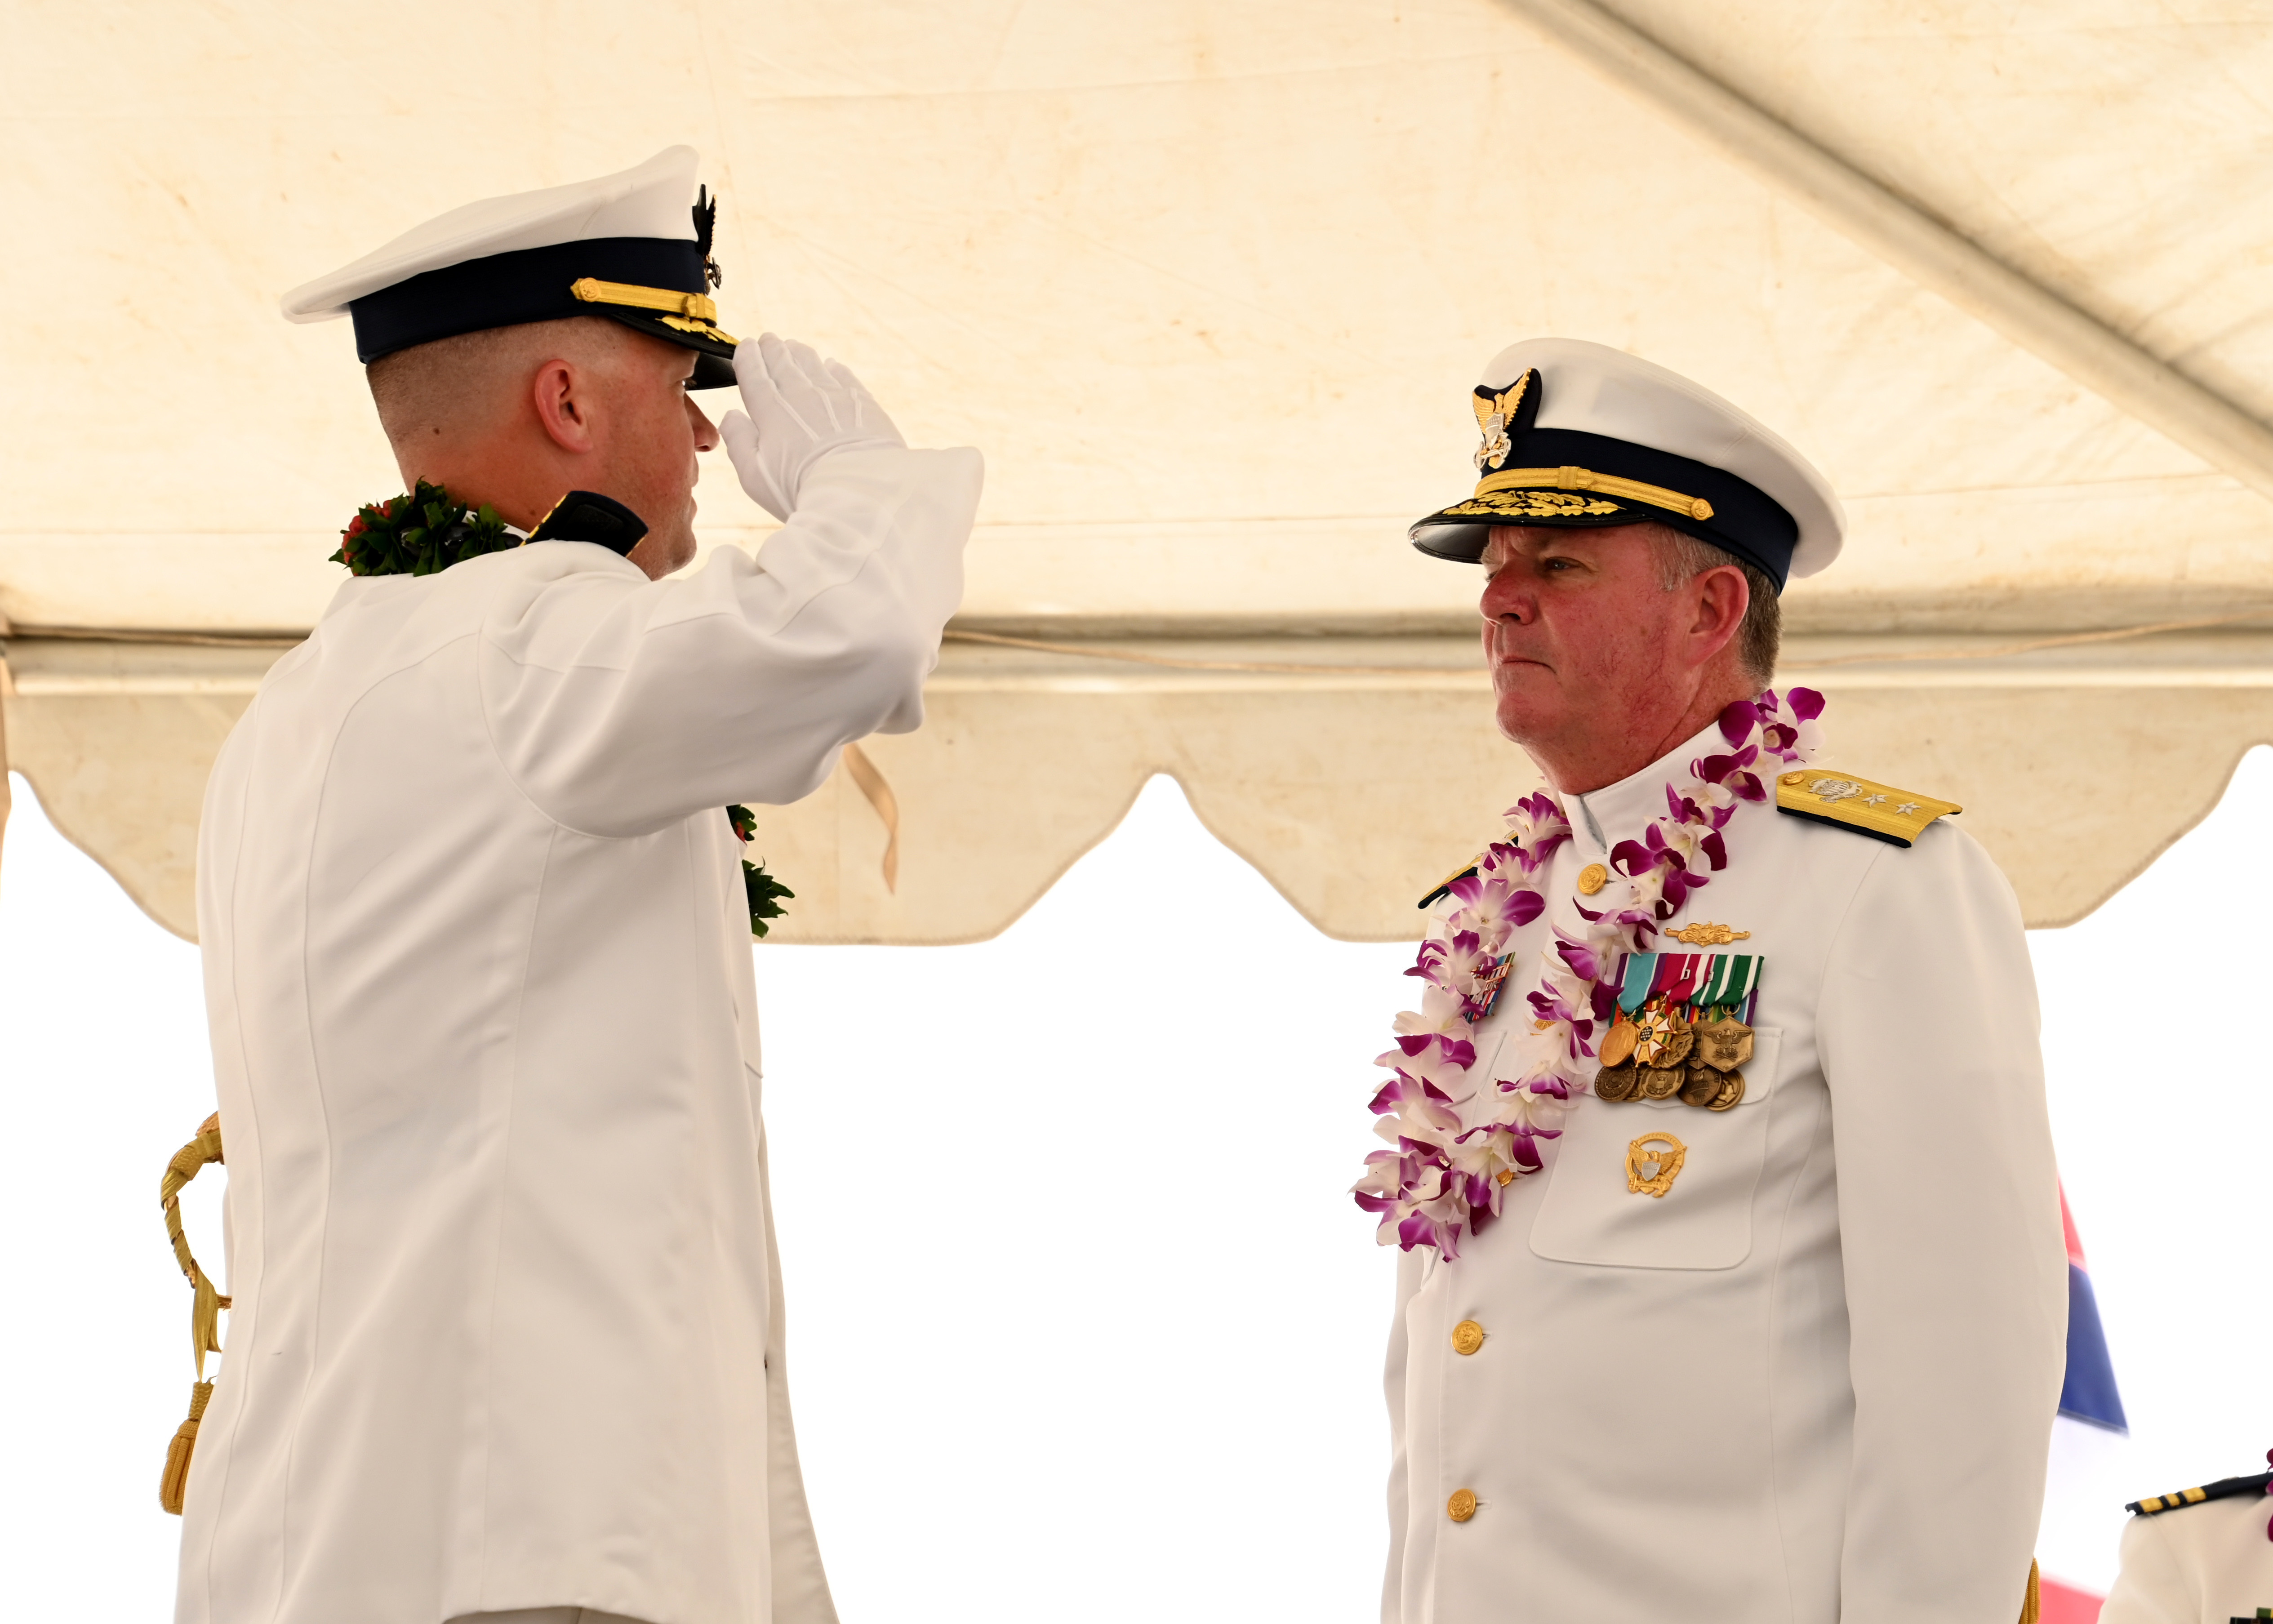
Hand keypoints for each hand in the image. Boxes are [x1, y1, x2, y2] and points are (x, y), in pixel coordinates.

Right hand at [719, 333, 905, 519]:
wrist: (860, 492)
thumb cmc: (802, 489)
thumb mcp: (755, 475)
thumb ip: (739, 441)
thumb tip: (731, 415)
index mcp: (770, 410)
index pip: (753, 373)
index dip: (747, 356)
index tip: (746, 346)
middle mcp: (801, 395)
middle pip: (783, 362)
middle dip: (772, 348)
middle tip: (768, 340)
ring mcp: (834, 395)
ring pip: (813, 363)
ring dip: (800, 353)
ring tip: (794, 347)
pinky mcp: (863, 403)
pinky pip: (844, 376)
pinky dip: (834, 368)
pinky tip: (831, 366)